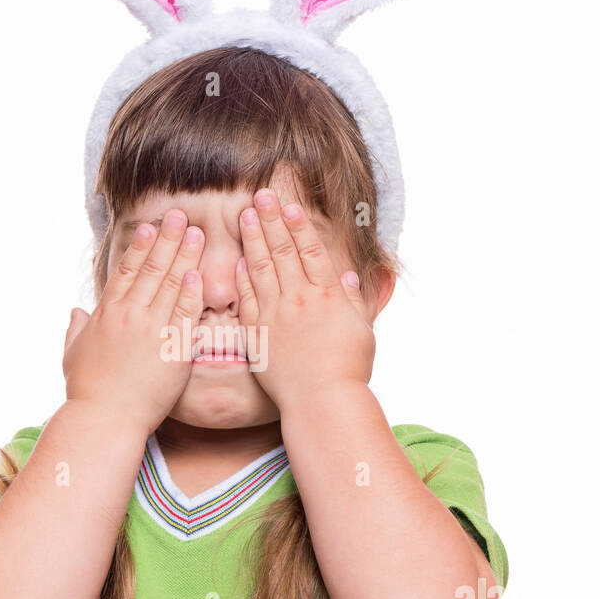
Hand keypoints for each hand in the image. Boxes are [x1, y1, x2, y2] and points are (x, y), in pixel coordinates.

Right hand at [62, 210, 204, 434]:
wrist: (105, 419)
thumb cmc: (87, 391)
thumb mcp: (72, 355)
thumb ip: (75, 329)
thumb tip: (75, 311)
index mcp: (106, 314)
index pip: (126, 271)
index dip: (140, 247)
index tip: (150, 227)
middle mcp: (129, 316)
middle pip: (151, 269)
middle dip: (168, 240)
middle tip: (182, 216)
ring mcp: (151, 331)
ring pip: (170, 285)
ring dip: (184, 257)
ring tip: (198, 233)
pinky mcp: (172, 349)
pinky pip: (185, 315)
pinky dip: (191, 293)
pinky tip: (198, 273)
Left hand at [235, 190, 375, 409]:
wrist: (322, 402)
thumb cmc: (347, 370)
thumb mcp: (361, 330)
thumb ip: (352, 300)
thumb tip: (347, 276)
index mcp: (329, 295)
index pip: (311, 251)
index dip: (299, 226)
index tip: (289, 205)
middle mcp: (301, 299)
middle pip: (284, 251)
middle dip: (271, 221)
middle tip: (260, 196)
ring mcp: (277, 315)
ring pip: (263, 269)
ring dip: (254, 240)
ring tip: (245, 216)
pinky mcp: (259, 334)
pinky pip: (248, 300)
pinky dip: (243, 278)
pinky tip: (238, 261)